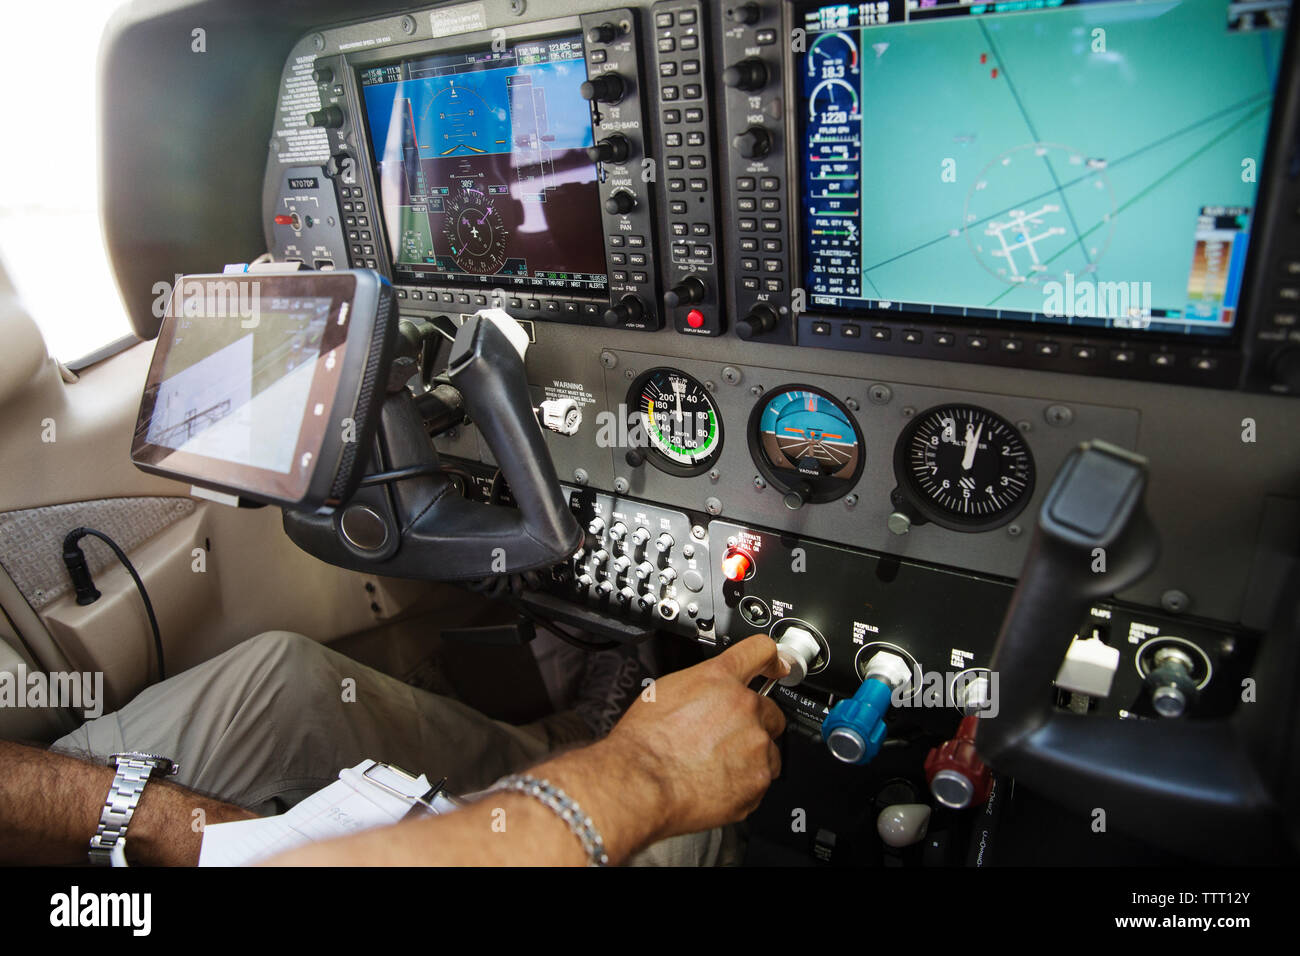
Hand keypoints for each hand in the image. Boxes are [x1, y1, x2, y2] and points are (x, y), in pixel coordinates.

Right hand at [602, 634, 788, 838]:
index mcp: (719, 679)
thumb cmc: (645, 742)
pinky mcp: (759, 778)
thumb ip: (701, 687)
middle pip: (770, 708)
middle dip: (753, 722)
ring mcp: (756, 743)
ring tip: (717, 765)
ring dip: (750, 754)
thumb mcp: (666, 691)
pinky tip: (718, 783)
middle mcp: (744, 707)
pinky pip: (761, 778)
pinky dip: (746, 782)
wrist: (642, 783)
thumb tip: (709, 694)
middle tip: (725, 737)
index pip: (760, 651)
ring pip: (768, 747)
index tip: (776, 665)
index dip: (770, 658)